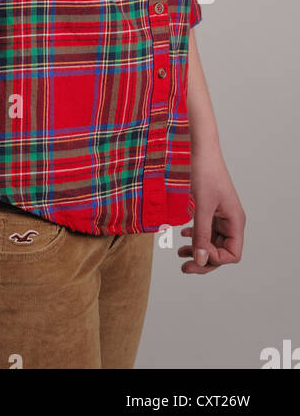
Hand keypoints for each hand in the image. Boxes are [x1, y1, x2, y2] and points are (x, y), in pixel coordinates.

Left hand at [179, 144, 244, 273]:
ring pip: (212, 241)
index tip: (196, 252)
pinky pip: (206, 229)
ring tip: (181, 253)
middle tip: (184, 267)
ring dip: (198, 248)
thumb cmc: (203, 173)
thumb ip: (201, 235)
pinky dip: (195, 235)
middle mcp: (230, 220)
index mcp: (235, 221)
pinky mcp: (210, 208)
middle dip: (204, 259)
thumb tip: (201, 261)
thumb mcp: (201, 207)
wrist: (198, 148)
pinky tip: (183, 235)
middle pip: (222, 251)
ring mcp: (220, 215)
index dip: (214, 259)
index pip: (232, 254)